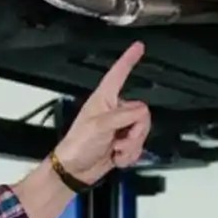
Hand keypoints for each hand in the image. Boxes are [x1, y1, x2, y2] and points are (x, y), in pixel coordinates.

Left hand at [53, 41, 151, 184]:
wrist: (74, 170)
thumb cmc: (77, 145)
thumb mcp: (99, 126)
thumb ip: (123, 116)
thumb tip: (141, 114)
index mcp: (103, 99)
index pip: (118, 73)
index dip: (129, 60)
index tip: (138, 47)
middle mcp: (113, 110)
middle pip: (142, 112)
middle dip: (134, 131)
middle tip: (118, 139)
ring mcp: (119, 127)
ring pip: (143, 131)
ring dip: (131, 146)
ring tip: (114, 149)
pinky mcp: (122, 142)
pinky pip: (139, 146)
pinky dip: (130, 155)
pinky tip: (117, 156)